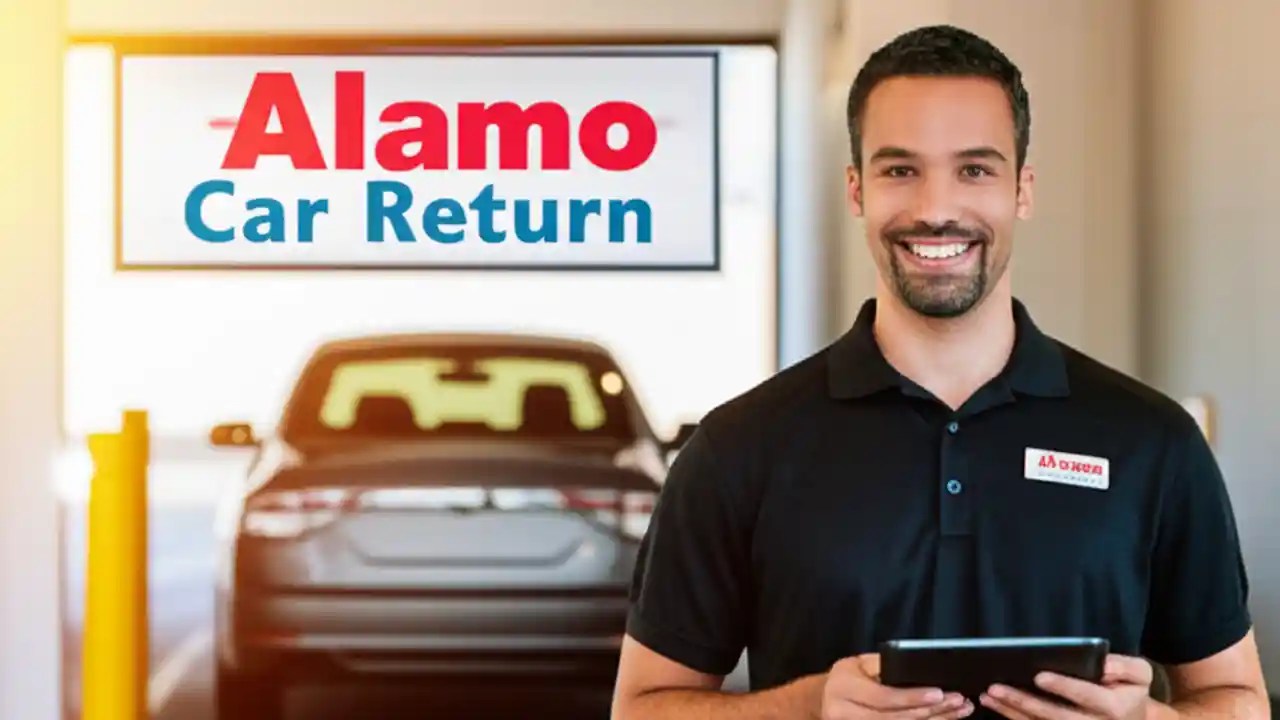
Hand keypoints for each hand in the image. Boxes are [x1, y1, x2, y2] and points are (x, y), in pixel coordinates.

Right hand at [821, 653, 974, 719]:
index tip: (939, 692)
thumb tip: (918, 671)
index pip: (882, 697)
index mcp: (844, 689)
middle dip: (931, 711)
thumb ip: (883, 667)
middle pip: (895, 719)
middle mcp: (845, 714)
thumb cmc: (847, 677)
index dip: (911, 697)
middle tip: (957, 702)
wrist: (825, 700)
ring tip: (958, 711)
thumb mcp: (859, 663)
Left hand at [980, 654, 1152, 719]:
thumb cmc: (1130, 691)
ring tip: (987, 695)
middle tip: (996, 688)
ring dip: (1012, 712)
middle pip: (1056, 716)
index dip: (1064, 686)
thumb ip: (1126, 666)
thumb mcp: (1139, 674)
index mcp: (1115, 708)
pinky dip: (1015, 719)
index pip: (1087, 696)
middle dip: (1024, 702)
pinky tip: (995, 707)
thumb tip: (1104, 663)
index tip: (1039, 676)